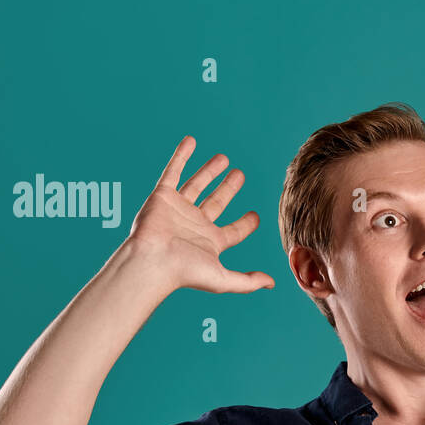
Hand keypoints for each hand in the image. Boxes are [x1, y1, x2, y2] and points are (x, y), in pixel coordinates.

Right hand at [126, 136, 274, 293]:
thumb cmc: (185, 272)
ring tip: (223, 159)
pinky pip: (173, 171)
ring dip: (209, 171)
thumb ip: (248, 281)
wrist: (152, 261)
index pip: (233, 231)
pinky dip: (181, 155)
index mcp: (210, 242)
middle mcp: (195, 224)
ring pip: (197, 185)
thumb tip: (272, 284)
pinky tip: (190, 141)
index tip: (255, 216)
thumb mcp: (223, 279)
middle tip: (240, 175)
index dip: (246, 224)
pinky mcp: (162, 196)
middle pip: (216, 202)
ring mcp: (178, 209)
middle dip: (228, 189)